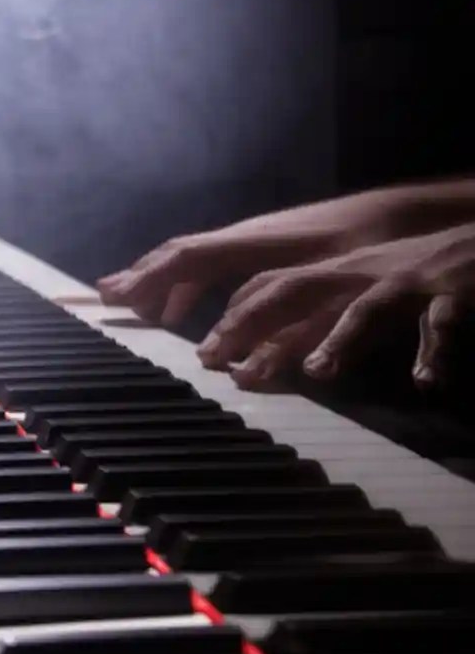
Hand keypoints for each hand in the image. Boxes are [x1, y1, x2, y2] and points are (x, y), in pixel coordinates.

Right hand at [96, 187, 453, 325]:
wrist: (401, 218)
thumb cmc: (365, 252)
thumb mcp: (327, 295)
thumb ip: (282, 332)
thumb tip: (239, 367)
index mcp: (251, 245)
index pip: (185, 258)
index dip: (146, 278)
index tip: (112, 295)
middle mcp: (245, 238)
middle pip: (180, 254)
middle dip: (141, 276)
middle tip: (105, 297)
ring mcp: (253, 238)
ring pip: (193, 257)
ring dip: (161, 281)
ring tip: (137, 307)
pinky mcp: (265, 244)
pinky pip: (212, 262)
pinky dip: (187, 282)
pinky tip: (184, 305)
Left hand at [195, 223, 474, 389]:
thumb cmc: (413, 275)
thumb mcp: (354, 295)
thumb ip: (315, 323)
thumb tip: (264, 363)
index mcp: (332, 273)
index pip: (268, 286)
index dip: (233, 317)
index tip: (203, 357)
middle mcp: (358, 273)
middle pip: (294, 292)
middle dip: (254, 325)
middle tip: (223, 365)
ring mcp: (405, 282)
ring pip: (364, 309)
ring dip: (339, 338)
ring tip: (315, 371)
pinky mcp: (454, 293)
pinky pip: (441, 323)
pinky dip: (434, 351)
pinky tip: (425, 380)